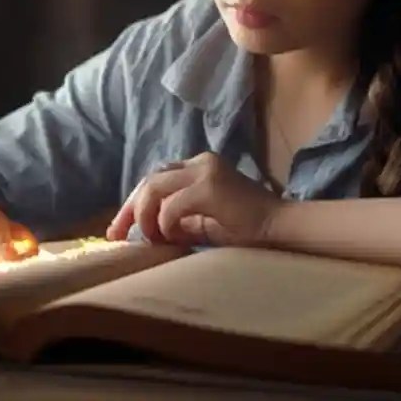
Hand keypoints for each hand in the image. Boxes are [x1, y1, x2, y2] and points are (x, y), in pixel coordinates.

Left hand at [105, 152, 285, 247]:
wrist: (281, 229)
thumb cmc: (247, 230)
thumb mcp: (202, 222)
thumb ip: (176, 219)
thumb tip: (144, 231)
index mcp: (198, 166)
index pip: (155, 178)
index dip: (133, 204)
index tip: (119, 230)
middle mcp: (199, 162)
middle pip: (149, 180)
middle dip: (129, 210)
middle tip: (118, 236)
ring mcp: (205, 171)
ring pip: (154, 187)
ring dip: (145, 216)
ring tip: (152, 239)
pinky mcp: (210, 186)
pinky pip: (171, 204)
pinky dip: (165, 223)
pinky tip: (174, 237)